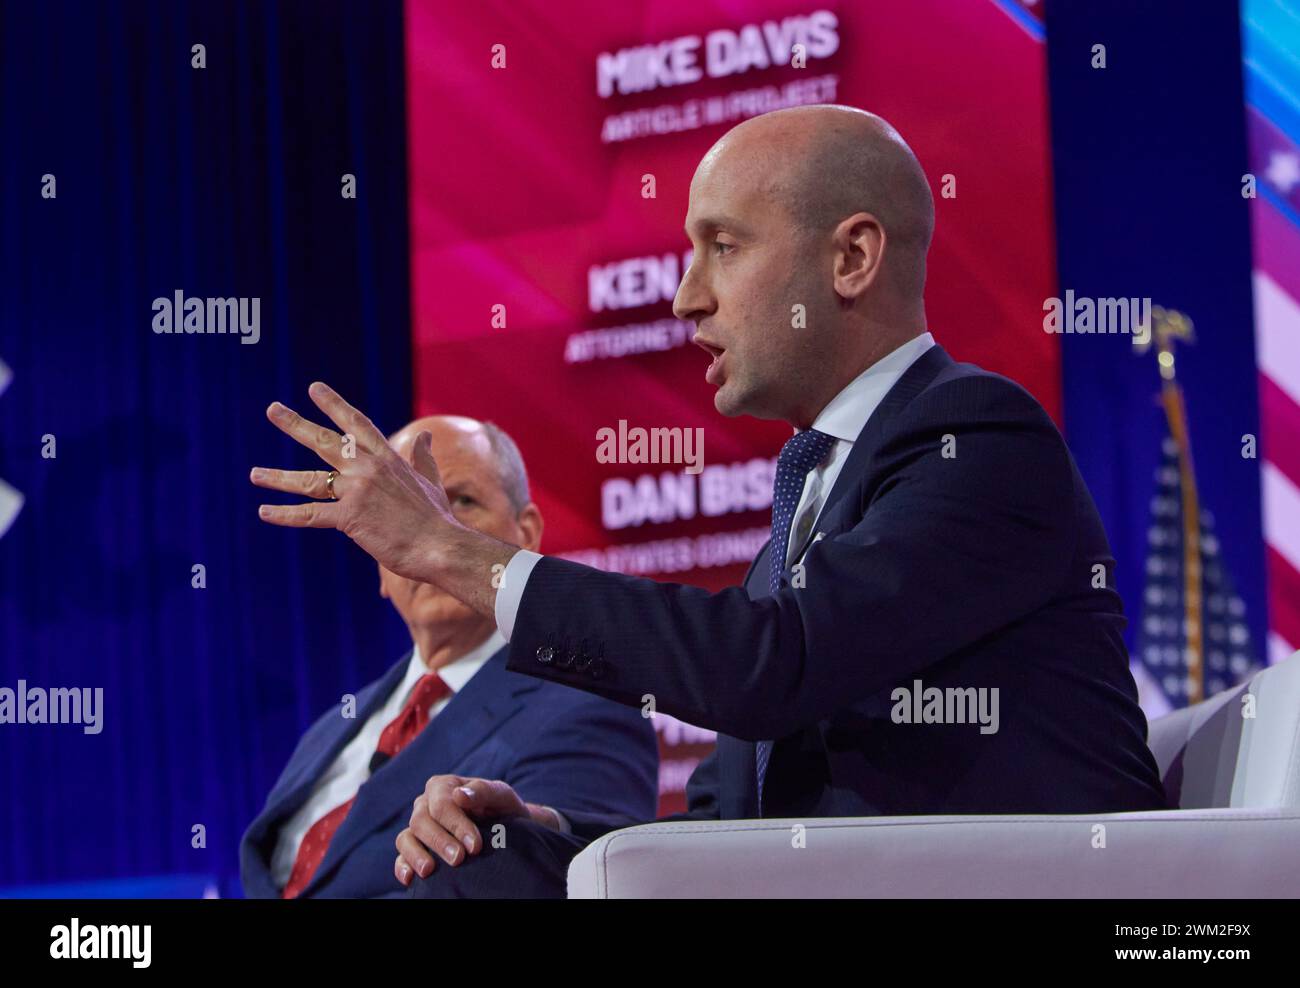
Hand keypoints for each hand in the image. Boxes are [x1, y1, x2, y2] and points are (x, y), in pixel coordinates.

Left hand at [251, 382, 456, 581]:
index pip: (356, 424)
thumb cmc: (437, 519)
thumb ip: (423, 457)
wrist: (441, 546)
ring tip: (254, 474)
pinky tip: (264, 511)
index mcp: (387, 459)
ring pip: (309, 480)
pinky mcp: (350, 518)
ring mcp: (357, 491)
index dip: (334, 404)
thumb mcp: (430, 481)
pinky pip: (310, 514)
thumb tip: (425, 434)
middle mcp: (369, 468)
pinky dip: (285, 514)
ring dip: (278, 477)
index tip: (314, 389)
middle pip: (325, 441)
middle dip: (295, 424)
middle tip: (272, 409)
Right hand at [393, 775, 559, 885]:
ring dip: (416, 854)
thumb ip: (483, 790)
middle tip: (459, 859)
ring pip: (405, 838)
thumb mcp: (500, 794)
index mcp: (443, 787)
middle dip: (439, 841)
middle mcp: (425, 804)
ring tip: (429, 870)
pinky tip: (410, 879)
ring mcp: (417, 827)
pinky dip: (402, 867)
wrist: (506, 827)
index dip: (456, 824)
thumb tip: (459, 794)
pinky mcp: (414, 848)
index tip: (474, 845)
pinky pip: (400, 857)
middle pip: (421, 821)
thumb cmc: (501, 808)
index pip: (441, 804)